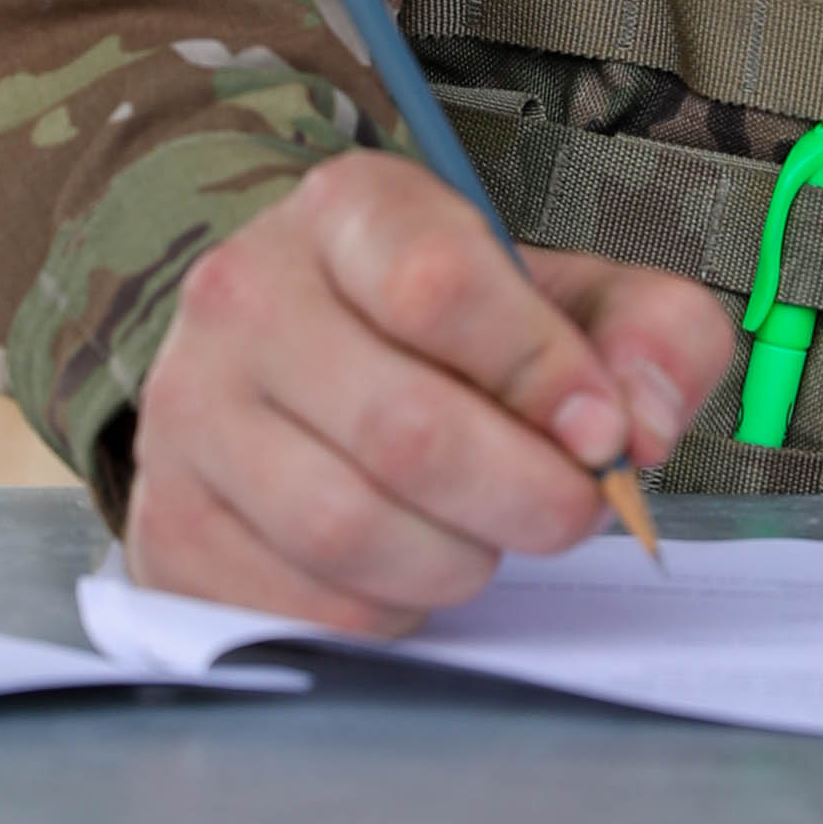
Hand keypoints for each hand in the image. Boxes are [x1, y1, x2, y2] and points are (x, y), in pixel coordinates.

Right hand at [124, 165, 735, 635]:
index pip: (438, 286)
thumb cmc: (450, 333)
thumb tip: (642, 425)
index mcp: (348, 212)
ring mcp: (189, 416)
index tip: (604, 433)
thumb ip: (652, 333)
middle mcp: (244, 299)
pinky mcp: (170, 524)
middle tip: (571, 510)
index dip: (543, 374)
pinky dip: (388, 611)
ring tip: (484, 536)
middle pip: (403, 430)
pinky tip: (408, 567)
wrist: (294, 357)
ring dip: (458, 561)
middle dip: (524, 496)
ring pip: (349, 531)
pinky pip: (304, 606)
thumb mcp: (567, 294)